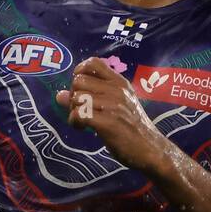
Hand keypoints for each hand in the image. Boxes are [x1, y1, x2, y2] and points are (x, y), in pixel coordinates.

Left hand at [56, 58, 168, 173]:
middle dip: (73, 96)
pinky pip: (79, 114)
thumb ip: (90, 96)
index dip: (80, 72)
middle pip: (79, 81)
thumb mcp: (116, 105)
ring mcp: (112, 105)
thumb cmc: (133, 127)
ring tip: (82, 121)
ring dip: (72, 111)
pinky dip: (75, 122)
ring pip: (76, 97)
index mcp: (120, 82)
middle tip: (81, 109)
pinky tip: (82, 128)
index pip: (93, 62)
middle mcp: (116, 90)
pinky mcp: (108, 122)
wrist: (150, 148)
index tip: (81, 88)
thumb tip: (60, 95)